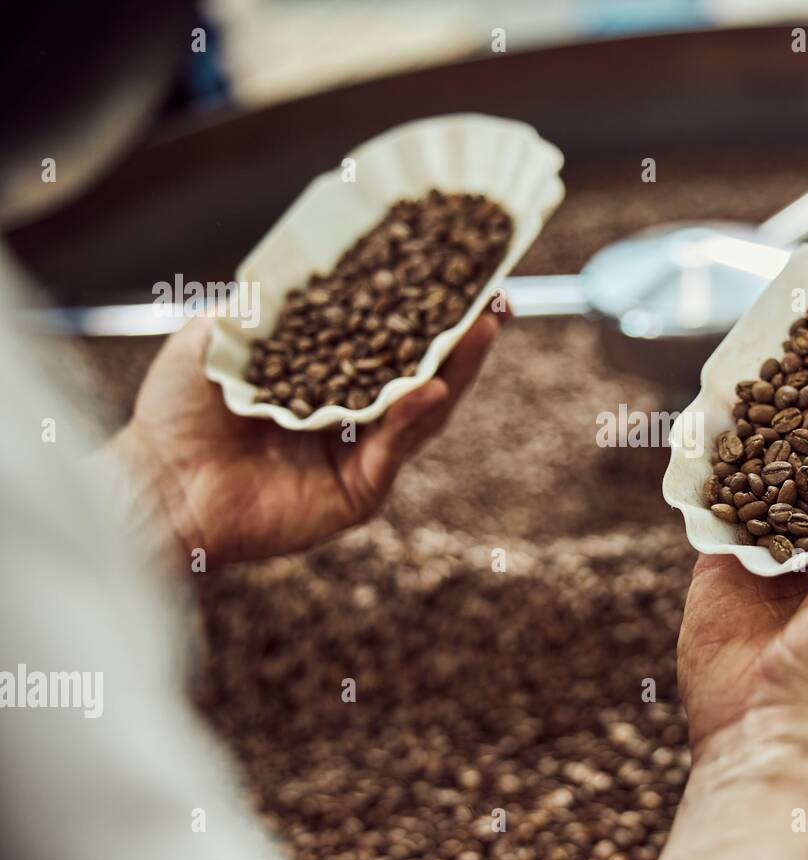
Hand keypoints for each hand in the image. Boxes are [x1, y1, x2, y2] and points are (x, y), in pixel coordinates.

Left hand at [109, 309, 502, 565]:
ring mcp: (358, 454)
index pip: (389, 336)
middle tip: (496, 299)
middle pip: (421, 370)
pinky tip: (430, 388)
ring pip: (421, 409)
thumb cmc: (179, 408)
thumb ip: (274, 302)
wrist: (157, 481)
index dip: (424, 306)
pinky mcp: (357, 493)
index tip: (460, 272)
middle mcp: (349, 412)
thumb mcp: (221, 331)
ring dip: (455, 369)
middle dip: (461, 336)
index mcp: (324, 374)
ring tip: (482, 330)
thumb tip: (323, 263)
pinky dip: (410, 419)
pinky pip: (392, 452)